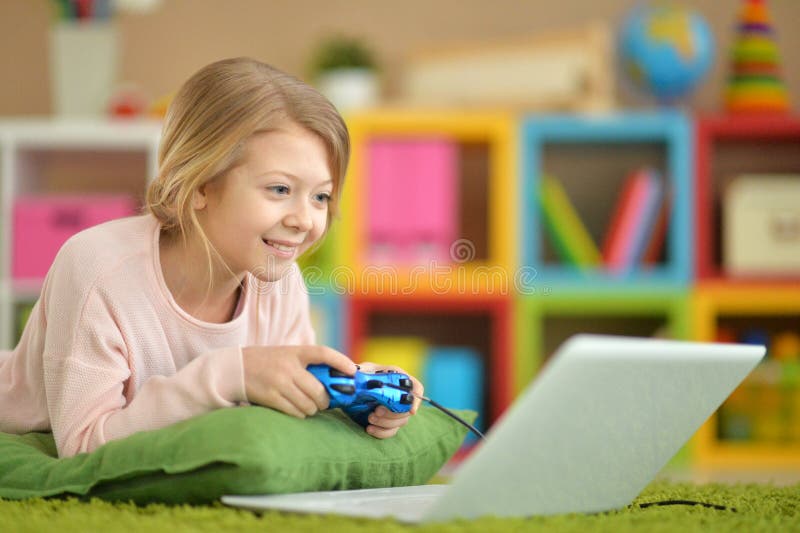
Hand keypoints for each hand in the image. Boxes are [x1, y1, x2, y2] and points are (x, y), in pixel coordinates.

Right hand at [242, 345, 356, 418]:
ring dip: (312, 409)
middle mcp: (288, 367)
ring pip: (308, 404)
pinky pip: (295, 412)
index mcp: (294, 352)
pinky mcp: (270, 398)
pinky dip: (300, 414)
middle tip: (325, 402)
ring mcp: (279, 383)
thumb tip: (333, 380)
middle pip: (318, 390)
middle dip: (325, 400)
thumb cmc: (266, 362)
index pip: (323, 353)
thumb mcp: (286, 355)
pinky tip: (297, 410)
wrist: (234, 368)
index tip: (353, 371)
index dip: (341, 361)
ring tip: (309, 407)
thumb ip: (306, 363)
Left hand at [357, 362, 424, 438]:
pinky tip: (369, 429)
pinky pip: (390, 432)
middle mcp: (400, 395)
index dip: (417, 399)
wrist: (352, 389)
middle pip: (408, 409)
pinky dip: (381, 432)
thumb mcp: (361, 370)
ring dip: (385, 422)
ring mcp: (395, 411)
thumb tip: (357, 372)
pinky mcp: (387, 422)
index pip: (416, 388)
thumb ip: (362, 371)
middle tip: (377, 411)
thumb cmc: (359, 376)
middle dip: (393, 413)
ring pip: (400, 422)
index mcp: (398, 378)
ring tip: (370, 418)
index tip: (411, 410)